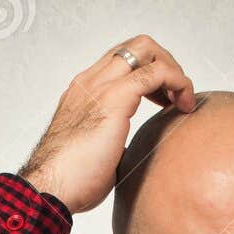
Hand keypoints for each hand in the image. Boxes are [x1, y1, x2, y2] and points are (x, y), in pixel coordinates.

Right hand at [16, 34, 195, 213]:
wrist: (50, 187)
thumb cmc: (69, 180)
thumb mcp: (95, 150)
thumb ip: (111, 139)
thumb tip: (127, 150)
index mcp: (83, 91)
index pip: (121, 60)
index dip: (148, 71)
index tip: (162, 100)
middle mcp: (91, 81)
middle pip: (136, 46)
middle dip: (165, 63)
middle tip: (175, 96)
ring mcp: (101, 86)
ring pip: (146, 49)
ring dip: (173, 71)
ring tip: (183, 102)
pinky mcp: (115, 99)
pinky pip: (156, 72)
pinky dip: (177, 83)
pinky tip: (183, 106)